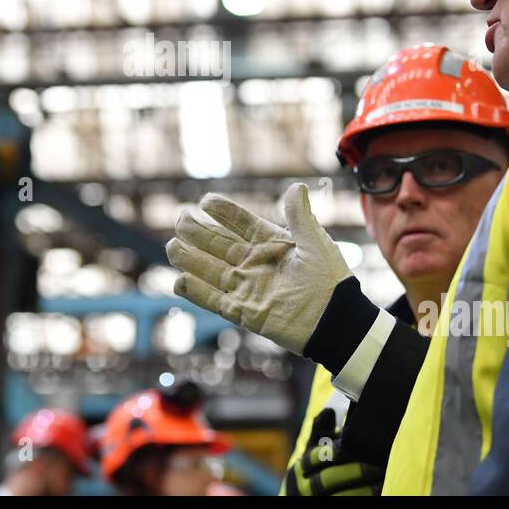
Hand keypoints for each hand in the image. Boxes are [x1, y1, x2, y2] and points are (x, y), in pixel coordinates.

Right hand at [166, 183, 352, 354]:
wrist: (337, 321)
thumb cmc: (331, 280)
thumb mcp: (316, 243)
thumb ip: (299, 217)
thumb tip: (295, 187)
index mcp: (273, 245)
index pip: (242, 224)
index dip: (224, 213)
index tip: (205, 201)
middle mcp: (256, 264)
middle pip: (220, 246)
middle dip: (198, 233)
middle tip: (180, 219)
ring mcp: (248, 288)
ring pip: (212, 271)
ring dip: (191, 259)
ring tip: (171, 246)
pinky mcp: (245, 312)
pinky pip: (215, 300)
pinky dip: (197, 292)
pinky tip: (178, 280)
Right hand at [283, 407, 383, 496]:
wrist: (303, 499)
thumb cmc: (313, 471)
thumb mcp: (312, 453)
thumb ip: (320, 432)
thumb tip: (329, 411)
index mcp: (300, 468)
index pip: (316, 458)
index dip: (336, 452)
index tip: (357, 447)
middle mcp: (303, 487)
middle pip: (327, 479)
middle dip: (354, 473)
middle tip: (379, 468)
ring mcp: (315, 501)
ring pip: (338, 498)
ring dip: (362, 491)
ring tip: (384, 483)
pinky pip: (345, 506)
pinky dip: (362, 500)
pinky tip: (378, 494)